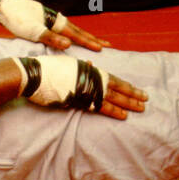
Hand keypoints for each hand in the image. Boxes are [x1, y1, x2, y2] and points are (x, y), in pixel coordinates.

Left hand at [0, 0, 110, 50]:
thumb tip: (69, 44)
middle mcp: (55, 19)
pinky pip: (62, 28)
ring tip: (93, 40)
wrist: (2, 5)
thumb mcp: (32, 31)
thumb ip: (51, 38)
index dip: (89, 42)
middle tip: (107, 44)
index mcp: (55, 22)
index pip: (76, 35)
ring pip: (71, 29)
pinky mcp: (43, 19)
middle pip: (78, 30)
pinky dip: (71, 33)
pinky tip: (70, 35)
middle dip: (92, 38)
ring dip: (83, 35)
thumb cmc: (16, 18)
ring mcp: (49, 18)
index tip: (102, 49)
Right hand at [13, 56, 146, 119]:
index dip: (126, 86)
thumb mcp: (68, 64)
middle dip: (132, 95)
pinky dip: (112, 110)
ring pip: (111, 96)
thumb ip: (82, 68)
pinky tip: (123, 115)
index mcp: (89, 68)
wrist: (32, 75)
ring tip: (139, 109)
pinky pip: (100, 106)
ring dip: (127, 103)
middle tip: (146, 100)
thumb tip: (93, 66)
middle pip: (116, 87)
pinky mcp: (79, 98)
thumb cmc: (47, 69)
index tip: (137, 91)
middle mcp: (90, 76)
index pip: (112, 79)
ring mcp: (85, 87)